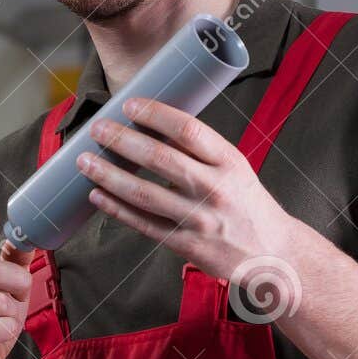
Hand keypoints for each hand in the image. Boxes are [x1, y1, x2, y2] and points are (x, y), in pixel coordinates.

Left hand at [80, 98, 299, 282]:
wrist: (272, 254)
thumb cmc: (246, 204)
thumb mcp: (234, 169)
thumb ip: (199, 151)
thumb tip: (150, 125)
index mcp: (230, 162)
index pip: (188, 130)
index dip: (155, 114)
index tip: (129, 105)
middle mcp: (215, 189)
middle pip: (159, 159)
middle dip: (121, 141)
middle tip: (97, 129)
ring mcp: (199, 220)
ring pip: (143, 193)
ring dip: (108, 175)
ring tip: (85, 161)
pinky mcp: (186, 245)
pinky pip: (143, 224)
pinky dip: (116, 209)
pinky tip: (97, 195)